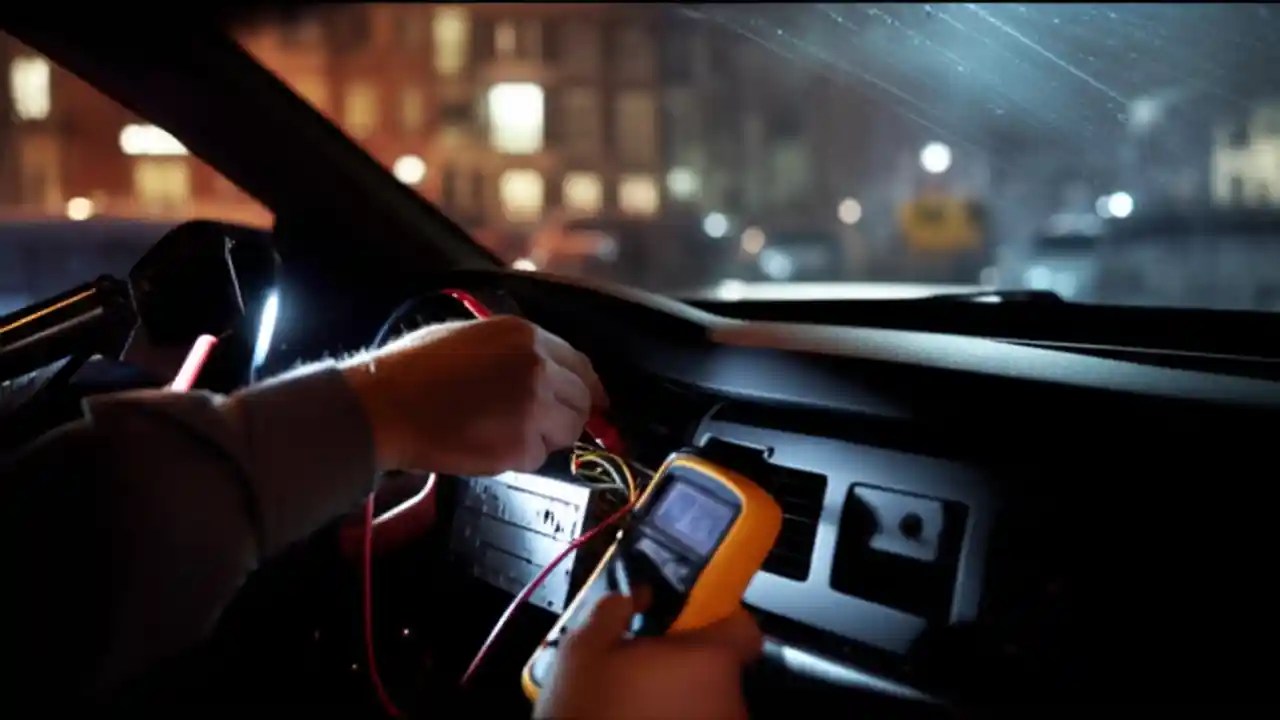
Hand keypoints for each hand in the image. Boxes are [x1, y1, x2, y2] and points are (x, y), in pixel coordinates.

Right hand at [340, 316, 607, 474]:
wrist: (383, 406)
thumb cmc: (412, 371)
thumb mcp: (471, 336)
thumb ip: (515, 351)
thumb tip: (545, 370)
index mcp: (526, 335)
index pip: (580, 364)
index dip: (585, 387)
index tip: (589, 402)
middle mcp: (538, 366)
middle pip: (582, 400)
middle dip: (566, 416)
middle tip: (538, 426)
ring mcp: (534, 406)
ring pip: (566, 432)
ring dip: (544, 438)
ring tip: (501, 433)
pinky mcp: (521, 444)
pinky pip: (537, 457)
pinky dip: (518, 458)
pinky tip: (485, 445)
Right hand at [535, 593, 762, 719]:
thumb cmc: (588, 711)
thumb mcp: (583, 651)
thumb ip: (615, 610)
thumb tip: (634, 595)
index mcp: (709, 661)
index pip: (742, 627)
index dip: (715, 619)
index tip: (686, 623)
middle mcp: (731, 700)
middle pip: (720, 669)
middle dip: (689, 666)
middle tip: (647, 669)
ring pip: (709, 703)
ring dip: (685, 700)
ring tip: (642, 704)